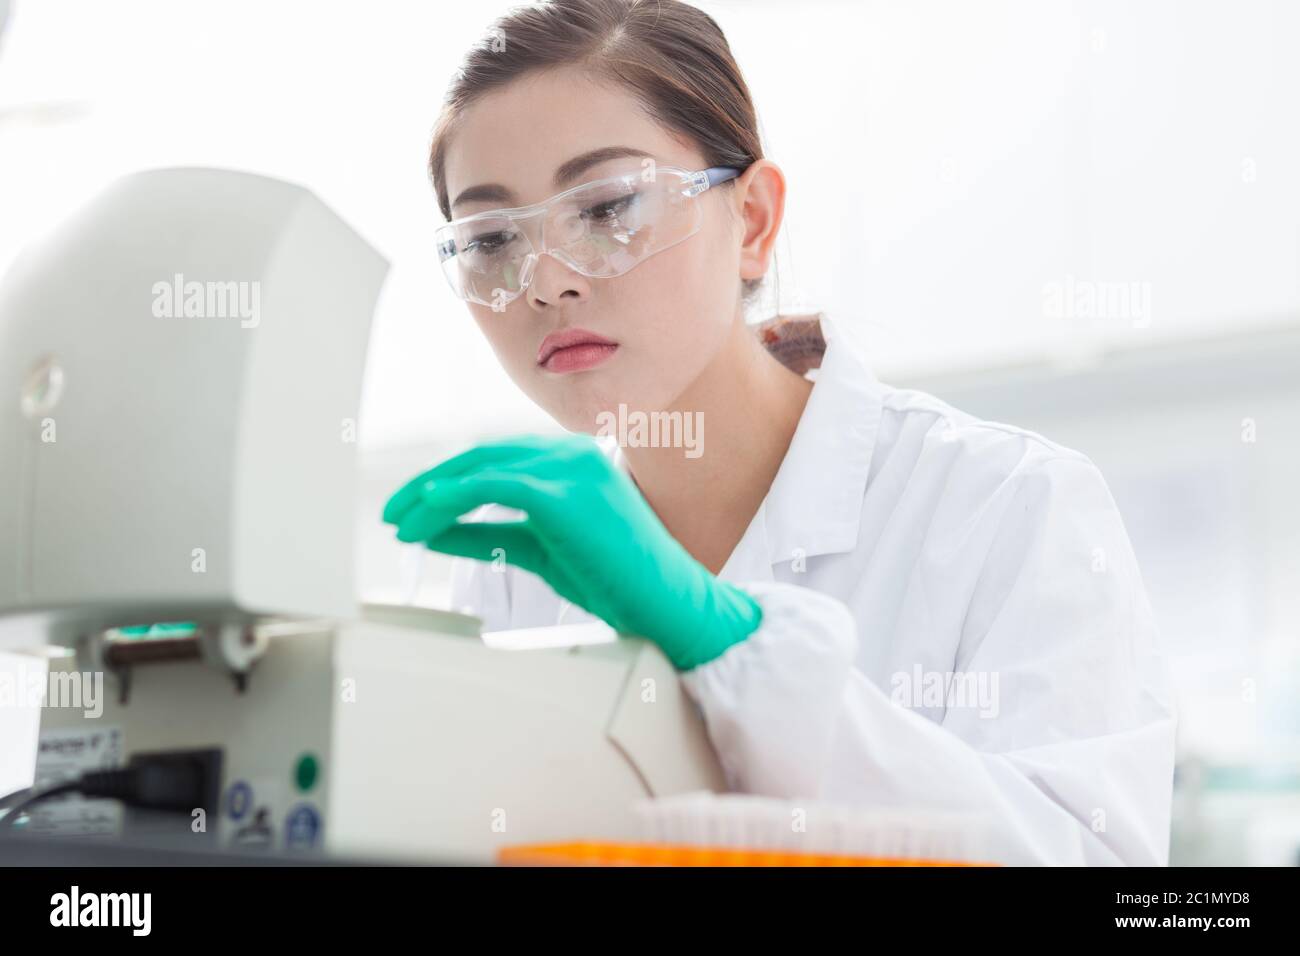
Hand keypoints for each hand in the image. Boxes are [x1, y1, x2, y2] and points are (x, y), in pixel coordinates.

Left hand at [381, 434, 761, 669]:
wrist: (667, 602)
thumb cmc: (614, 580)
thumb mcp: (538, 551)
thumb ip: (487, 535)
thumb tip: (433, 530)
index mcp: (571, 463)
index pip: (494, 459)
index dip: (446, 479)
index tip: (411, 506)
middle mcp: (571, 456)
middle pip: (481, 458)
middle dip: (429, 484)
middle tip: (393, 512)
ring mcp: (571, 470)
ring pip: (483, 469)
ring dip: (432, 495)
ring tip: (401, 522)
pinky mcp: (566, 495)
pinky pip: (495, 487)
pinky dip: (455, 498)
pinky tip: (427, 513)